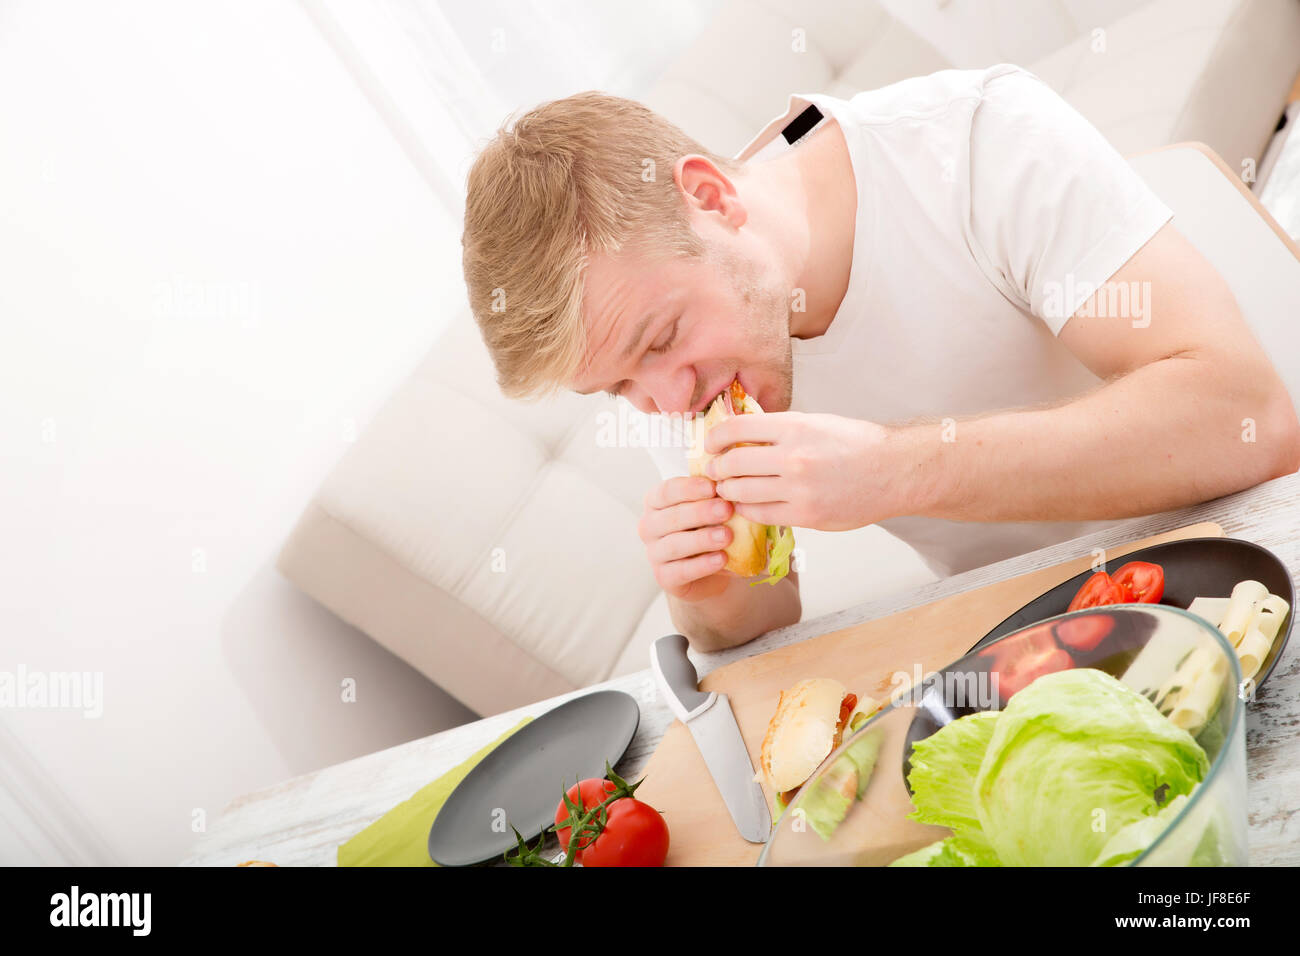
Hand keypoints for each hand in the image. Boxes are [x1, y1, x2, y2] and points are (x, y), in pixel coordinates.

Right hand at [637, 476, 735, 601]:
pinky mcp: (664, 577)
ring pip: (675, 545)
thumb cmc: (707, 528)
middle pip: (672, 517)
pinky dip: (703, 565)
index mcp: (655, 502)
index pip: (667, 491)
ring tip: (727, 536)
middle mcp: (649, 527)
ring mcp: (654, 553)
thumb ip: (714, 499)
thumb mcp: (710, 509)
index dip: (689, 488)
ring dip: (702, 539)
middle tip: (726, 509)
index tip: (713, 487)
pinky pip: (681, 571)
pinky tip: (722, 559)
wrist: (710, 568)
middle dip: (701, 512)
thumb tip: (732, 489)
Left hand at [702, 411, 906, 530]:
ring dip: (728, 490)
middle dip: (717, 468)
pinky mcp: (806, 515)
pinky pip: (761, 514)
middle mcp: (793, 457)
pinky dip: (748, 510)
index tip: (711, 444)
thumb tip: (742, 433)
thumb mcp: (815, 422)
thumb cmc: (857, 443)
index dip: (715, 437)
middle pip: (733, 463)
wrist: (893, 471)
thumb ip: (779, 429)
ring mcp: (798, 489)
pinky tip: (749, 504)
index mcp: (794, 427)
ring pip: (742, 492)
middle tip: (715, 470)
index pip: (736, 428)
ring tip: (728, 488)